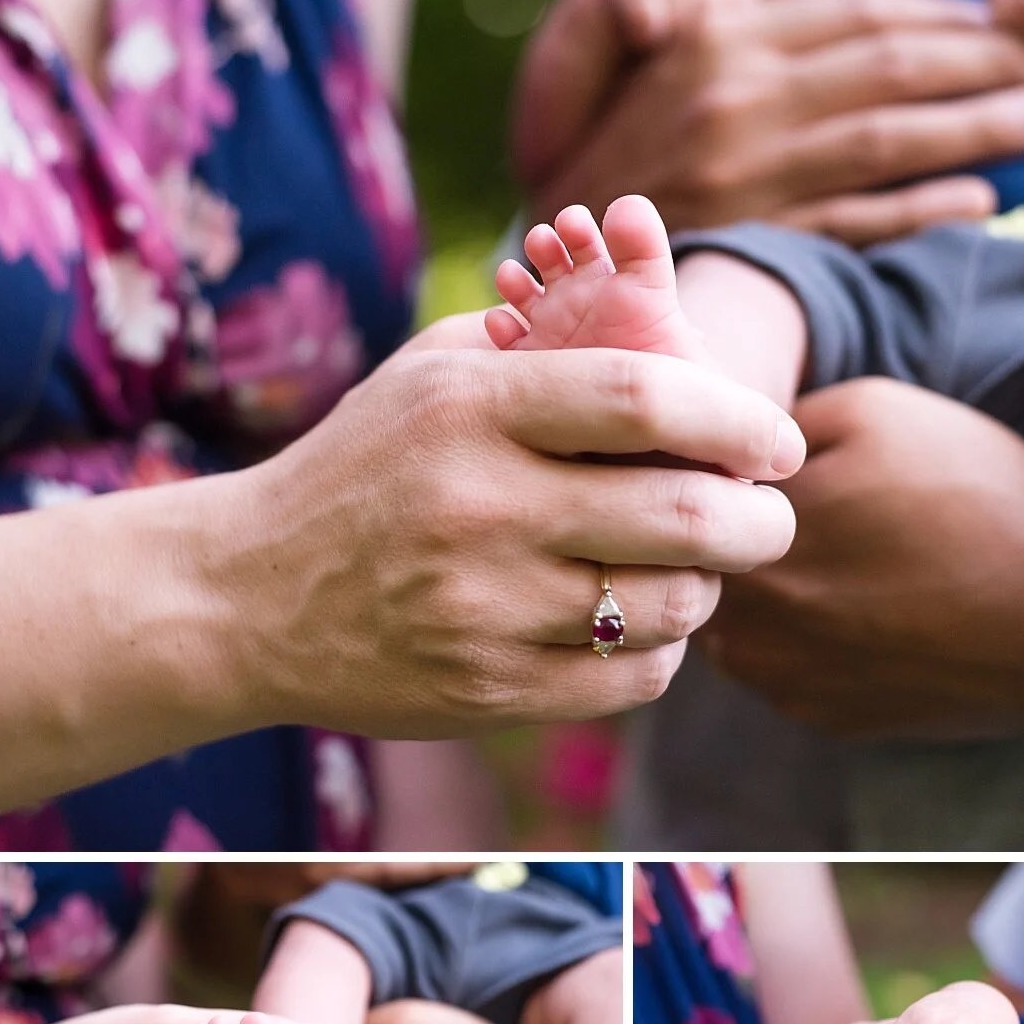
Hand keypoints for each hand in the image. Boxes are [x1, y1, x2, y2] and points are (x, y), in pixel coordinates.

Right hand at [227, 340, 803, 737]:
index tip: (778, 439)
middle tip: (770, 513)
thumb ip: (548, 344)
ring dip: (713, 584)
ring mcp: (483, 609)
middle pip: (687, 513)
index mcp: (471, 409)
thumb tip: (680, 334)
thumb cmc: (364, 467)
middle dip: (763, 517)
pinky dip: (666, 648)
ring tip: (698, 566)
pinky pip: (633, 678)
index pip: (645, 397)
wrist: (246, 597)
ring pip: (673, 605)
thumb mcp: (433, 375)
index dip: (739, 417)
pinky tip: (644, 621)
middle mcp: (481, 508)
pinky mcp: (486, 690)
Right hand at [530, 0, 1023, 246]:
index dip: (955, 13)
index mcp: (725, 42)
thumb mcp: (695, 57)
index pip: (864, 12)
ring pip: (884, 139)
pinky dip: (919, 211)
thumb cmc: (643, 152)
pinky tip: (982, 200)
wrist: (567, 261)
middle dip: (990, 60)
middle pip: (890, 68)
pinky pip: (850, 224)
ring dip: (977, 126)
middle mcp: (735, 101)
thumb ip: (792, 15)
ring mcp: (742, 178)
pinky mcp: (749, 246)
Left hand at [704, 379, 1023, 738]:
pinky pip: (777, 672)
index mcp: (751, 542)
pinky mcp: (828, 719)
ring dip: (756, 597)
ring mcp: (788, 682)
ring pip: (730, 629)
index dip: (704, 478)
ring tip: (829, 558)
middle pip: (694, 573)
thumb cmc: (976, 492)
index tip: (745, 466)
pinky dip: (796, 641)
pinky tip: (854, 609)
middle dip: (718, 541)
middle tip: (787, 510)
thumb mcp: (871, 412)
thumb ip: (766, 430)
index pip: (680, 506)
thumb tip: (712, 453)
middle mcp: (756, 625)